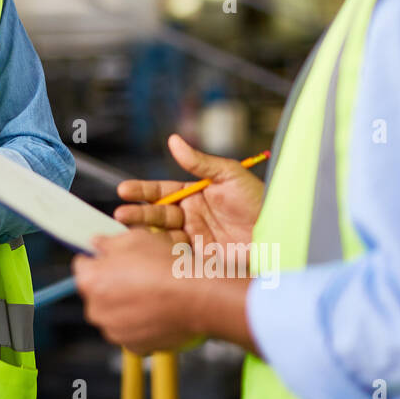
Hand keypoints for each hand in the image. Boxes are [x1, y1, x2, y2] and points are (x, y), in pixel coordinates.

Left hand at [73, 228, 200, 354]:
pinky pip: (130, 330)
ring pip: (113, 312)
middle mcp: (96, 310)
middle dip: (111, 282)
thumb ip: (107, 242)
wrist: (197, 297)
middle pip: (96, 291)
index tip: (108, 256)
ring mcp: (114, 331)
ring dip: (125, 303)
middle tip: (135, 272)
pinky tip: (156, 308)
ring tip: (150, 291)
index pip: (81, 265)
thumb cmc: (166, 267)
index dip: (96, 258)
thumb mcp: (133, 238)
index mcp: (90, 281)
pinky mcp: (134, 346)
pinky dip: (139, 321)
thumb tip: (97, 244)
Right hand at [113, 134, 264, 250]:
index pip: (161, 191)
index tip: (123, 190)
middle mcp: (191, 215)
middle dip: (137, 214)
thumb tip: (173, 140)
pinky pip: (175, 254)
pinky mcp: (200, 258)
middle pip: (157, 214)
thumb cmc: (258, 201)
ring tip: (129, 233)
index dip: (142, 191)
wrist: (278, 235)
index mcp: (195, 194)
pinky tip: (149, 250)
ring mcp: (194, 237)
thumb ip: (199, 162)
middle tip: (121, 214)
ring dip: (144, 233)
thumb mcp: (229, 175)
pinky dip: (160, 251)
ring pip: (162, 234)